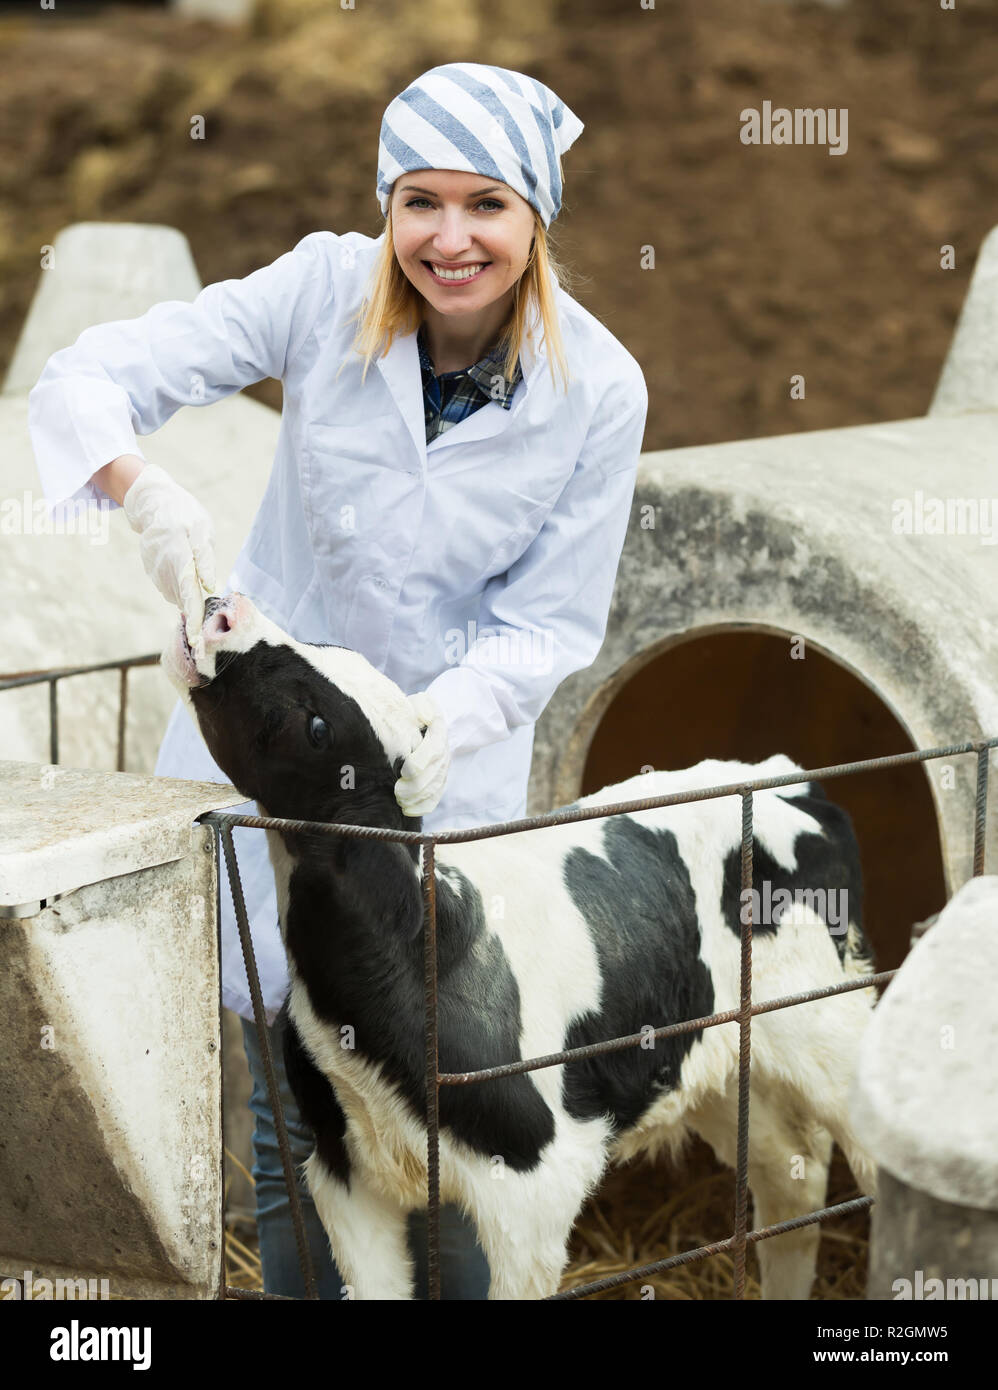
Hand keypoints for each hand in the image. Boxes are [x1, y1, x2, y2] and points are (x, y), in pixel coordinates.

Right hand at [122, 463, 217, 644]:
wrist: (154, 504)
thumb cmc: (185, 515)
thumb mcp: (201, 530)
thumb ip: (205, 559)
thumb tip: (210, 586)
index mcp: (180, 558)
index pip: (189, 595)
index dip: (193, 620)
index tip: (195, 642)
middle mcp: (165, 569)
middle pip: (183, 602)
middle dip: (193, 624)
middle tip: (201, 650)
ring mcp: (156, 572)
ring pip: (178, 597)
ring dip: (189, 605)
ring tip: (200, 606)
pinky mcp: (154, 572)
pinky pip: (173, 588)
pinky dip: (182, 590)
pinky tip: (187, 580)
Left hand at [394, 691, 449, 816]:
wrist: (432, 723)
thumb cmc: (417, 713)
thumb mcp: (420, 703)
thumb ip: (422, 707)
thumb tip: (424, 716)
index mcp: (439, 733)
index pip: (433, 751)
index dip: (419, 763)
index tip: (403, 771)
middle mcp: (443, 753)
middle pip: (433, 775)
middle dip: (415, 787)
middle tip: (397, 792)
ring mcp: (442, 769)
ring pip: (434, 789)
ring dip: (417, 798)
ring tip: (400, 801)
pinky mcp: (438, 780)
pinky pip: (434, 797)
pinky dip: (422, 807)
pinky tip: (408, 810)